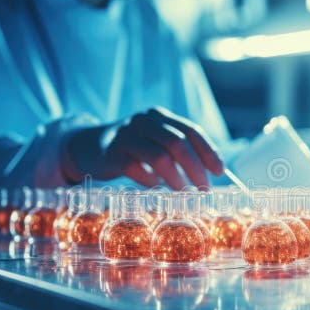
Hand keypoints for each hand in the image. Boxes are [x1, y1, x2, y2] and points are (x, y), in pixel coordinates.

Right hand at [64, 107, 223, 188]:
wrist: (89, 147)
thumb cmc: (131, 148)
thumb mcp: (154, 140)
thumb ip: (177, 150)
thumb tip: (209, 174)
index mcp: (159, 116)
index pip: (191, 130)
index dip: (209, 151)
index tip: (220, 171)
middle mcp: (143, 121)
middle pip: (178, 143)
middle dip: (196, 168)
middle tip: (205, 189)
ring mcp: (126, 136)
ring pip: (159, 156)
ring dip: (177, 178)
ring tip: (184, 192)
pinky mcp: (112, 155)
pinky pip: (137, 170)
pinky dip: (151, 181)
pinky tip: (156, 187)